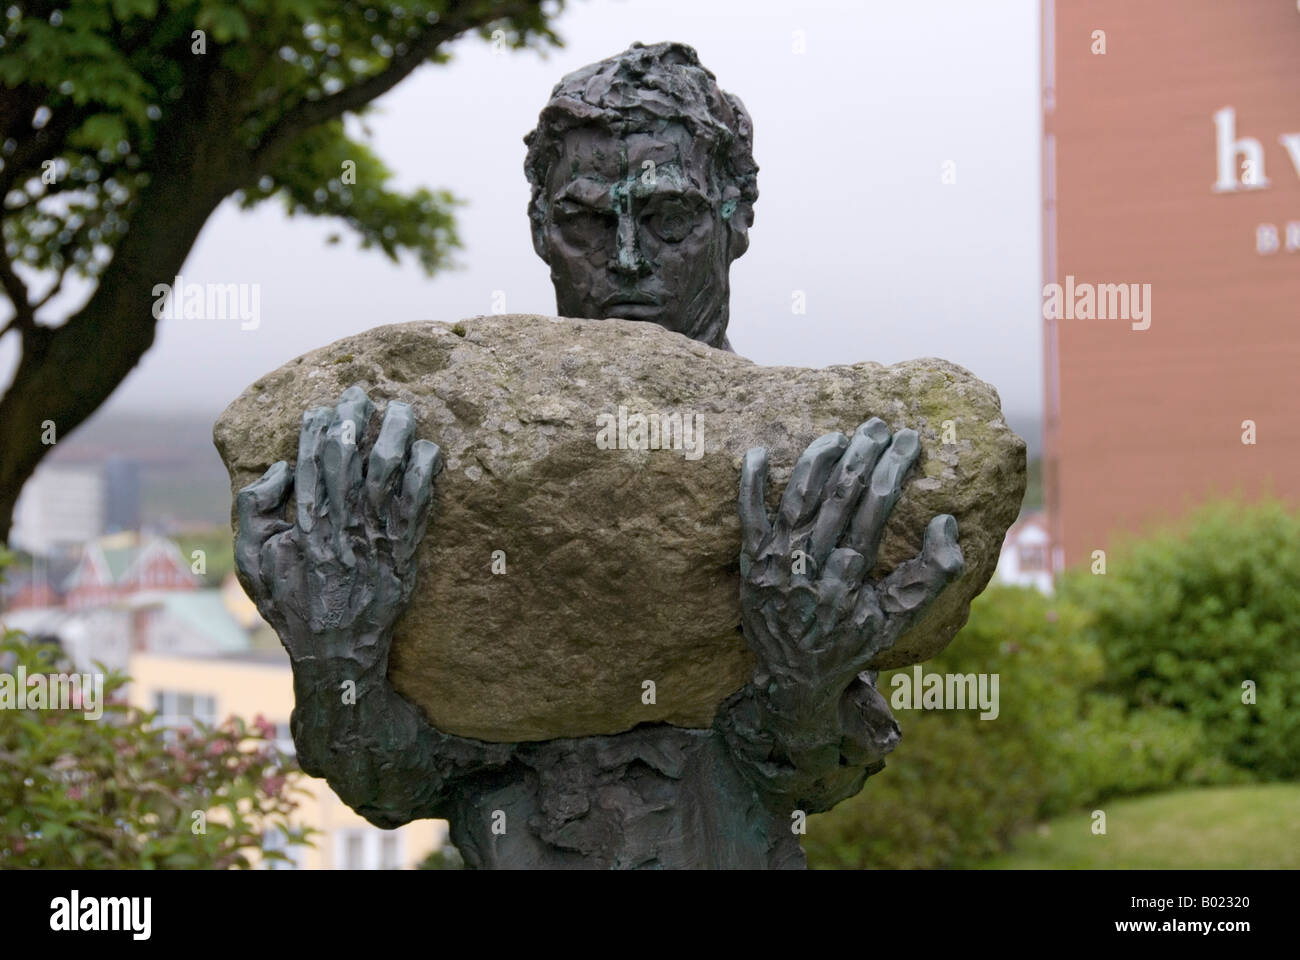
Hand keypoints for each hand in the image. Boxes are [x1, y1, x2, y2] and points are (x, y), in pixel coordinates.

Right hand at [234, 386, 441, 664]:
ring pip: (388, 472)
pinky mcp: (404, 552)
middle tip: (361, 392)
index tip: (323, 406)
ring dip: (395, 434)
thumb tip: (283, 467)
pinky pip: (420, 504)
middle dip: (354, 419)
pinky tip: (429, 449)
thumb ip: (254, 509)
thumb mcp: (251, 561)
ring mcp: (375, 538)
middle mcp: (341, 526)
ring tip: (401, 408)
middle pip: (349, 457)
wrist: (337, 653)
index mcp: (303, 525)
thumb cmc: (292, 605)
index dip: (317, 428)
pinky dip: (425, 473)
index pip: (310, 462)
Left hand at [737, 419, 963, 723]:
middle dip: (863, 455)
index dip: (893, 470)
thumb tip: (945, 522)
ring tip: (841, 435)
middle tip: (881, 424)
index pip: (874, 510)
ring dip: (818, 460)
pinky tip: (758, 451)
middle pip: (839, 497)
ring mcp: (777, 563)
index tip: (910, 441)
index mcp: (851, 580)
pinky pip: (748, 516)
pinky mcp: (751, 563)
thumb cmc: (852, 641)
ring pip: (798, 499)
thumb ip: (933, 575)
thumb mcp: (899, 619)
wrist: (793, 677)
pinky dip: (750, 483)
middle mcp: (812, 567)